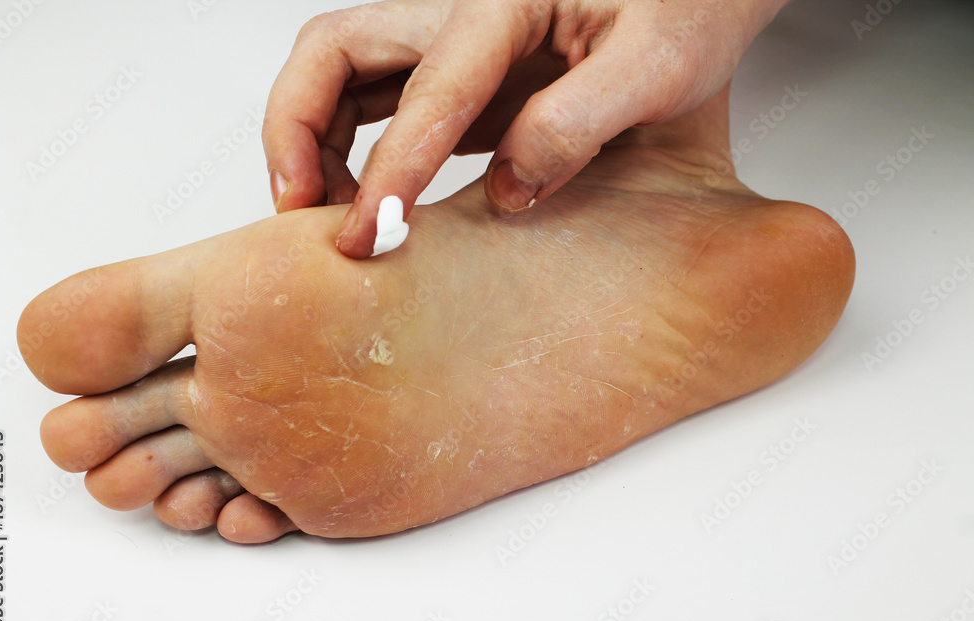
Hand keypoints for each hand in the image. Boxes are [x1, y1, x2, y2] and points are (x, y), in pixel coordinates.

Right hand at [262, 0, 787, 257]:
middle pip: (333, 51)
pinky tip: (371, 198)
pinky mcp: (461, 79)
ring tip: (324, 214)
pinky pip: (378, 105)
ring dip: (312, 141)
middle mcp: (462, 16)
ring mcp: (454, 46)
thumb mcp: (658, 67)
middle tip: (300, 211)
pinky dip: (353, 150)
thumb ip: (579, 124)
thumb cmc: (687, 10)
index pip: (427, 91)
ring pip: (341, 74)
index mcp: (506, 5)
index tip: (367, 233)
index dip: (390, 168)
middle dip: (296, 129)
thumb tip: (510, 193)